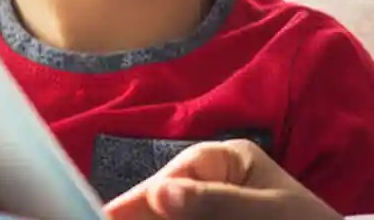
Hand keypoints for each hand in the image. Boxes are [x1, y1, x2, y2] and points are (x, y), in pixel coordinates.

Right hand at [104, 140, 341, 219]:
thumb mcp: (264, 212)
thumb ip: (214, 202)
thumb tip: (161, 191)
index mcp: (230, 159)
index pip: (176, 174)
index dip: (140, 197)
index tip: (109, 216)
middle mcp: (217, 179)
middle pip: (166, 200)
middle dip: (143, 215)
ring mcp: (215, 206)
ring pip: (173, 215)